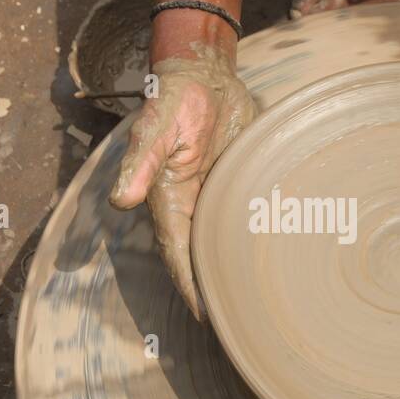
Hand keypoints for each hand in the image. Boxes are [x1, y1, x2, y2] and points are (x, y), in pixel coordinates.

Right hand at [109, 45, 254, 318]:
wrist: (205, 75)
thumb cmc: (174, 98)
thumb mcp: (156, 126)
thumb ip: (141, 161)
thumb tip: (121, 201)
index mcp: (169, 199)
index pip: (178, 253)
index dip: (190, 286)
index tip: (207, 318)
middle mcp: (192, 205)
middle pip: (203, 256)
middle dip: (216, 289)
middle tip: (241, 323)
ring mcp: (216, 197)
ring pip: (226, 242)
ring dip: (238, 269)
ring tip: (262, 302)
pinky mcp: (238, 183)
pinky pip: (246, 217)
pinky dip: (256, 239)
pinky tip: (278, 257)